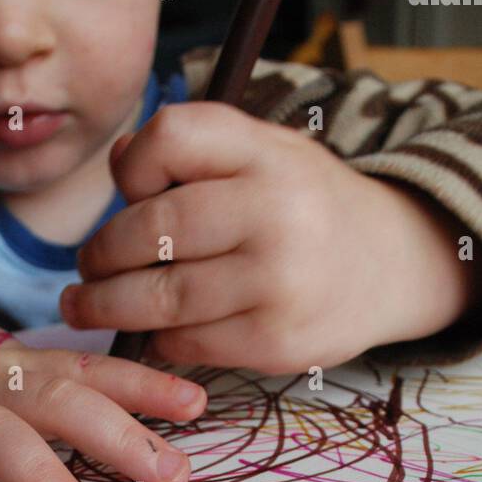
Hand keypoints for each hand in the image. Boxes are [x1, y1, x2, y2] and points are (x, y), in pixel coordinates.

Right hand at [0, 293, 205, 481]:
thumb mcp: (4, 374)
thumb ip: (62, 396)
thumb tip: (147, 435)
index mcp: (20, 370)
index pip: (91, 371)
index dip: (144, 384)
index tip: (197, 406)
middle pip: (58, 399)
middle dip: (117, 436)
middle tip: (170, 477)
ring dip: (36, 474)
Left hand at [64, 103, 481, 373]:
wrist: (394, 265)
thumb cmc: (307, 206)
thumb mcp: (266, 153)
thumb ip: (196, 148)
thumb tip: (119, 163)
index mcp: (268, 153)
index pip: (170, 138)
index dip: (132, 169)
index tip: (130, 194)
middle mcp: (276, 212)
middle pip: (150, 229)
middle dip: (102, 255)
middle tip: (87, 269)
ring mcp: (277, 283)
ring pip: (160, 298)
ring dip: (110, 306)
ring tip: (90, 306)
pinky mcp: (275, 341)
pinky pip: (189, 342)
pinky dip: (160, 339)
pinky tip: (156, 332)